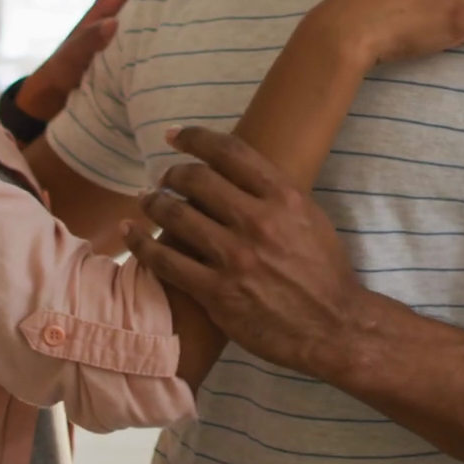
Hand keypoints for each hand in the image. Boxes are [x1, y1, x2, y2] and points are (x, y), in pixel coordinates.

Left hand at [17, 0, 167, 118]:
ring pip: (151, 2)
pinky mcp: (124, 37)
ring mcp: (121, 23)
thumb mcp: (74, 56)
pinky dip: (165, 16)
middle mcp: (115, 9)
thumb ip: (91, 40)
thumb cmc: (62, 71)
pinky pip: (149, 20)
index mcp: (105, 6)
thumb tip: (113, 23)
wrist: (54, 90)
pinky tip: (182, 23)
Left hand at [125, 126, 369, 375]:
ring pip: (176, 215)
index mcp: (284, 197)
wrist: (333, 327)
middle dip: (172, 173)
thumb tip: (239, 175)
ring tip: (146, 199)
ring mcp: (235, 258)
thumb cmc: (325, 273)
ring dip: (153, 202)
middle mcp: (258, 222)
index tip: (175, 136)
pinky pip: (166, 262)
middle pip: (197, 179)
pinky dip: (140, 244)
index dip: (195, 137)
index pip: (230, 151)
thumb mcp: (311, 219)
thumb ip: (275, 195)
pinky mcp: (217, 292)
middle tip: (164, 177)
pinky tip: (130, 233)